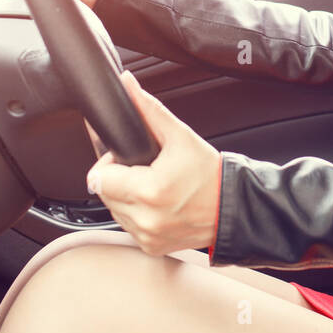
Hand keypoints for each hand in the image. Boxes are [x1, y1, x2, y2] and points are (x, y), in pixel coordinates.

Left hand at [85, 70, 222, 256]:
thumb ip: (149, 110)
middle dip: (119, 179)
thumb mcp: (181, 136)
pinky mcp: (151, 247)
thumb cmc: (210, 173)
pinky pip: (129, 226)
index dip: (110, 163)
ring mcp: (147, 237)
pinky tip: (158, 204)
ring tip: (155, 186)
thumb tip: (128, 85)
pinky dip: (138, 214)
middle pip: (104, 193)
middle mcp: (145, 219)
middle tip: (147, 170)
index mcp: (149, 191)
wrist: (234, 208)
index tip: (129, 159)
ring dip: (126, 197)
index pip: (98, 177)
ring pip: (114, 211)